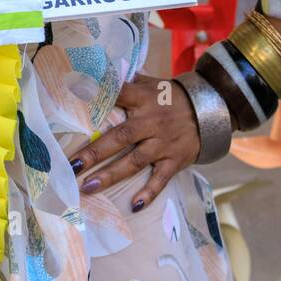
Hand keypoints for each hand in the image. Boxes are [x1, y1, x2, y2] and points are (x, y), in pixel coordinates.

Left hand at [68, 73, 201, 212]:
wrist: (208, 111)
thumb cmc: (169, 98)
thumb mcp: (150, 84)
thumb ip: (127, 82)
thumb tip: (94, 75)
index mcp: (143, 99)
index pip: (119, 94)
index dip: (100, 96)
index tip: (77, 99)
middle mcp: (151, 122)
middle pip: (120, 137)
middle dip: (95, 152)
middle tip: (73, 166)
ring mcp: (162, 143)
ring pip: (134, 161)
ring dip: (111, 175)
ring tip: (88, 187)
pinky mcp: (174, 160)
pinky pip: (160, 179)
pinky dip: (149, 193)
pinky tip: (134, 205)